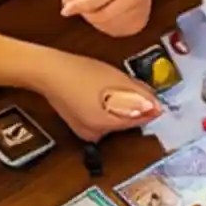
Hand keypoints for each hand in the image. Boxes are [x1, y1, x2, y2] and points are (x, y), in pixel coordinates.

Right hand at [34, 51, 159, 141]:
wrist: (47, 70)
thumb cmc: (79, 73)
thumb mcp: (116, 79)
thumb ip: (139, 94)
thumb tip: (157, 107)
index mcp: (105, 125)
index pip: (139, 121)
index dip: (150, 108)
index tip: (155, 98)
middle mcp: (96, 134)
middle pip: (128, 121)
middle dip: (134, 105)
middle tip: (132, 87)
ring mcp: (86, 131)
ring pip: (116, 119)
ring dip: (122, 106)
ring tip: (113, 86)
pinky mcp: (80, 125)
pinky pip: (104, 118)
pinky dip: (108, 107)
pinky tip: (102, 93)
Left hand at [62, 0, 153, 36]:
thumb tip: (66, 6)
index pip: (94, 0)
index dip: (77, 6)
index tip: (64, 11)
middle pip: (100, 16)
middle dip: (86, 12)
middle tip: (85, 2)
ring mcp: (140, 13)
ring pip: (106, 26)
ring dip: (96, 19)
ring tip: (101, 3)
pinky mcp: (140, 24)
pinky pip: (114, 31)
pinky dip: (106, 24)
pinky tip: (110, 11)